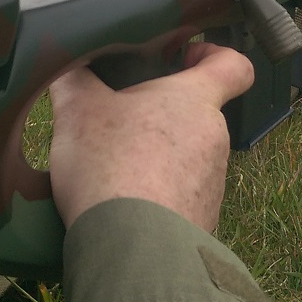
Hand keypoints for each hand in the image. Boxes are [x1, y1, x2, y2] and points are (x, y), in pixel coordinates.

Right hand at [48, 43, 254, 231]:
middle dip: (163, 113)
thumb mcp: (78, 110)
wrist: (131, 248)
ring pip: (188, 156)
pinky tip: (124, 203)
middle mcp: (214, 137)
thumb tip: (66, 63)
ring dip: (159, 156)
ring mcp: (213, 183)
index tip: (186, 56)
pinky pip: (182, 196)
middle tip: (121, 118)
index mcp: (195, 100)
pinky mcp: (203, 220)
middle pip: (197, 113)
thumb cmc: (111, 165)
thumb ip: (73, 76)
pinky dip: (158, 195)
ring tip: (114, 167)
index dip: (215, 53)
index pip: (235, 65)